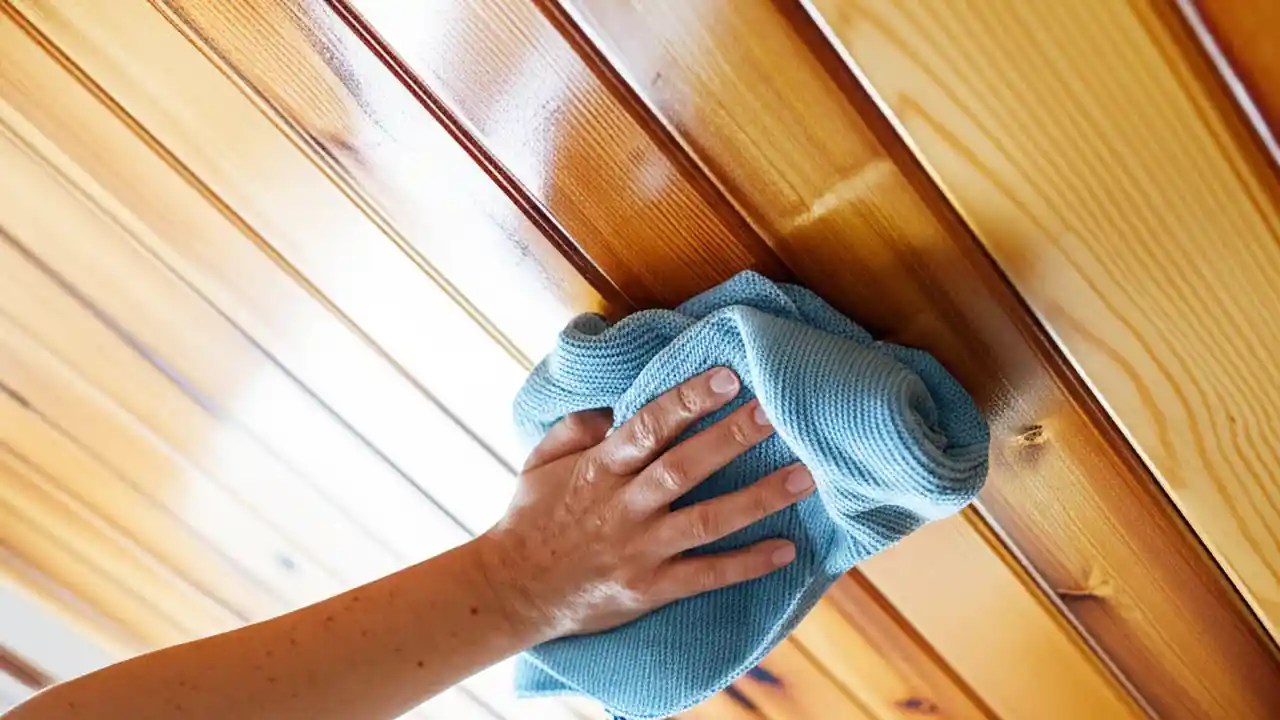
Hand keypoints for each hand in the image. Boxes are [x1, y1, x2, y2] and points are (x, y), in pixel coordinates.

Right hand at [478, 367, 813, 639]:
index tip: (728, 376)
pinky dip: (746, 564)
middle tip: (777, 413)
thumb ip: (576, 426)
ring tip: (804, 477)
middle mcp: (624, 507)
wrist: (512, 590)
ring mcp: (640, 550)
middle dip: (733, 438)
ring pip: (706, 520)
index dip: (688, 400)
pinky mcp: (650, 589)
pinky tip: (786, 549)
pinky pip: (705, 576)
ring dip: (758, 499)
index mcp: (600, 469)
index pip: (648, 427)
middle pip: (685, 468)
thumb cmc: (530, 518)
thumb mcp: (540, 460)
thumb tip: (614, 401)